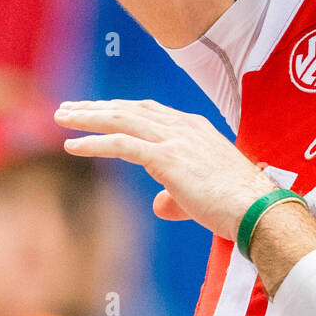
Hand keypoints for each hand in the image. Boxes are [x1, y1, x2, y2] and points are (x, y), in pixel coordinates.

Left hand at [53, 98, 277, 241]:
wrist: (254, 208)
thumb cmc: (235, 205)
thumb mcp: (201, 193)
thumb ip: (175, 194)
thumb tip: (159, 204)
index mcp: (194, 129)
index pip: (149, 111)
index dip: (120, 108)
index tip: (96, 109)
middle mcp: (183, 127)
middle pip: (131, 109)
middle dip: (97, 107)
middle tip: (68, 107)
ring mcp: (175, 140)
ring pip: (122, 119)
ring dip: (88, 117)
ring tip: (61, 117)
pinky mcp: (167, 158)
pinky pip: (122, 144)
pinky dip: (94, 143)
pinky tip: (71, 145)